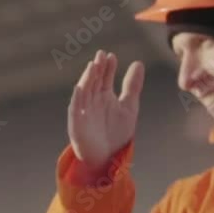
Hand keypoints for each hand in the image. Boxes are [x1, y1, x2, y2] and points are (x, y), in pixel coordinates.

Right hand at [68, 50, 143, 173]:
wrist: (108, 158)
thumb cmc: (117, 133)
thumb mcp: (129, 107)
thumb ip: (132, 87)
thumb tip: (138, 63)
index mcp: (103, 96)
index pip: (104, 77)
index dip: (108, 67)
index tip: (112, 56)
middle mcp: (92, 101)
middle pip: (94, 81)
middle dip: (97, 69)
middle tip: (101, 55)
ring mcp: (83, 111)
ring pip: (84, 91)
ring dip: (87, 79)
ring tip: (93, 66)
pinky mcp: (77, 123)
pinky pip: (75, 109)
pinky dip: (77, 98)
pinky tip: (80, 88)